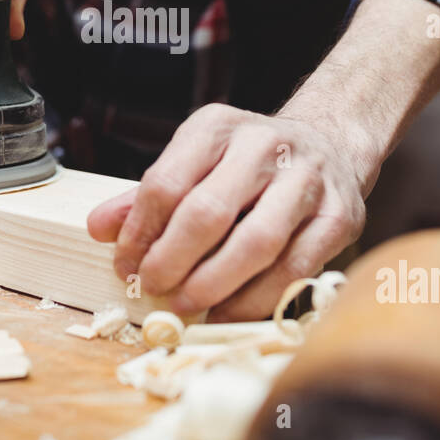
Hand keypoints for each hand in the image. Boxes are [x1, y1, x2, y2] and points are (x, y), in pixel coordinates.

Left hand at [86, 103, 368, 320]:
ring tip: (186, 306)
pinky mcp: (340, 216)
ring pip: (256, 243)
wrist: (329, 144)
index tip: (125, 264)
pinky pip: (294, 269)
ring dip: (213, 285)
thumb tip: (99, 228)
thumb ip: (147, 196)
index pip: (166, 182)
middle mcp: (265, 146)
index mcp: (218, 127)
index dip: (139, 232)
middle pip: (208, 213)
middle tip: (153, 288)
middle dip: (172, 261)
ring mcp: (307, 180)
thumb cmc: (248, 163)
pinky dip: (256, 299)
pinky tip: (228, 312)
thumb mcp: (195, 162)